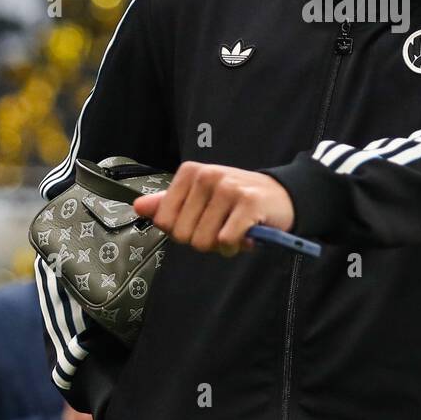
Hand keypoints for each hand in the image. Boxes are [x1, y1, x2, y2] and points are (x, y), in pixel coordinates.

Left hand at [133, 161, 294, 257]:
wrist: (282, 194)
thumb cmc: (238, 199)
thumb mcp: (201, 196)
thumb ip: (168, 202)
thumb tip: (138, 206)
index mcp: (190, 173)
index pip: (164, 220)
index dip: (182, 231)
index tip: (200, 222)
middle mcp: (207, 176)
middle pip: (183, 235)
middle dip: (202, 240)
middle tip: (221, 227)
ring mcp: (228, 188)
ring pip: (204, 241)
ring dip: (221, 246)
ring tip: (234, 230)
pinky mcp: (248, 203)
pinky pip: (227, 241)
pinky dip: (236, 246)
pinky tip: (246, 234)